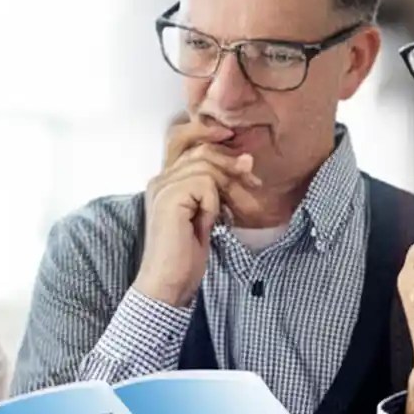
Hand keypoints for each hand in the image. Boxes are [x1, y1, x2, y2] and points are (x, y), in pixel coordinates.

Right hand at [133, 115, 263, 306]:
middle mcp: (160, 179)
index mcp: (165, 180)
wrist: (169, 283)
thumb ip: (216, 186)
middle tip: (253, 183)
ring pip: (206, 165)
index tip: (232, 137)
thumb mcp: (207, 212)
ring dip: (227, 188)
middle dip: (231, 162)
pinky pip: (206, 184)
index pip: (181, 136)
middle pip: (200, 148)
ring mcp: (162, 186)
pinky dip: (214, 204)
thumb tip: (245, 159)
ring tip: (230, 213)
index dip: (206, 130)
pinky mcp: (169, 197)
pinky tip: (209, 223)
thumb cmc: (187, 255)